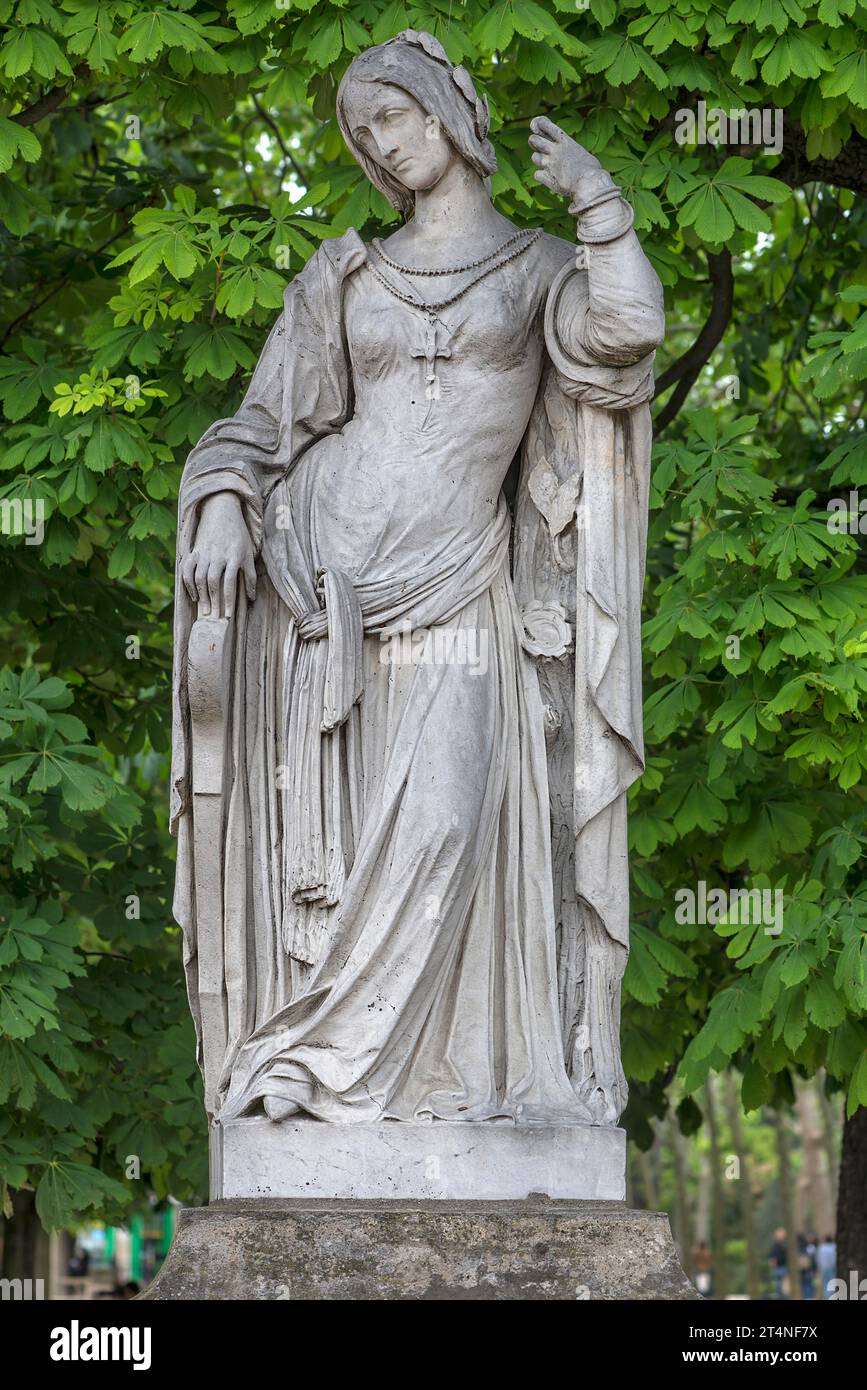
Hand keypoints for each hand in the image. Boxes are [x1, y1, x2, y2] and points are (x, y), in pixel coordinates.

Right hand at [181, 491, 255, 617]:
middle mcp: (218, 555)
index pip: (230, 583)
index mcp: (234, 556)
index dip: (228, 601)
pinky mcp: (194, 550)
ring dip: (201, 596)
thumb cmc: (238, 535)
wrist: (222, 510)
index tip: (227, 616)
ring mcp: (204, 552)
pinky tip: (193, 596)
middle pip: (212, 582)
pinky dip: (188, 583)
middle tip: (212, 619)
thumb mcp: (249, 553)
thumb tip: (251, 598)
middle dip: (213, 602)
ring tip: (204, 611)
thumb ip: (251, 576)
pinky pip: (188, 569)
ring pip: (199, 577)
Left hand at [529, 117, 602, 199]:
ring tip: (545, 162)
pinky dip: (541, 176)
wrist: (589, 184)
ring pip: (535, 157)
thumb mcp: (582, 154)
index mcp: (566, 142)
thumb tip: (569, 157)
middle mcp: (555, 151)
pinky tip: (548, 178)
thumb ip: (571, 152)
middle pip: (535, 140)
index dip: (541, 124)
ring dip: (538, 159)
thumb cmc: (592, 170)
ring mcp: (550, 164)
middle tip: (536, 143)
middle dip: (534, 141)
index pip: (548, 127)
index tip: (537, 123)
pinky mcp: (548, 178)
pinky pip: (537, 175)